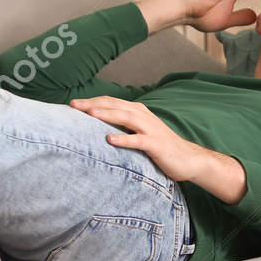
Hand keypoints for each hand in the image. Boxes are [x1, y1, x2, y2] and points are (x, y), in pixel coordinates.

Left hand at [69, 96, 212, 181]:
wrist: (188, 159)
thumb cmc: (159, 146)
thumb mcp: (138, 133)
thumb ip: (122, 126)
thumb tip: (97, 127)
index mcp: (136, 112)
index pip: (110, 102)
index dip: (91, 102)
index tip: (72, 105)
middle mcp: (142, 116)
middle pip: (115, 106)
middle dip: (93, 104)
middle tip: (73, 106)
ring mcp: (150, 129)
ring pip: (126, 118)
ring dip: (107, 115)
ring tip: (90, 114)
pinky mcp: (156, 144)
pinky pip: (138, 140)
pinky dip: (124, 139)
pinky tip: (110, 139)